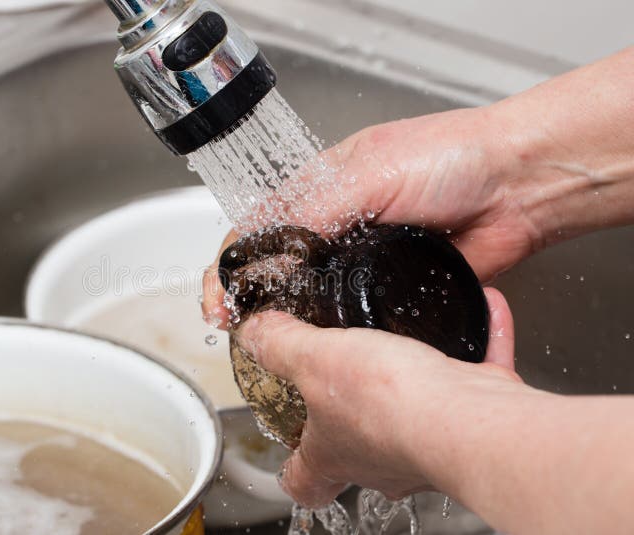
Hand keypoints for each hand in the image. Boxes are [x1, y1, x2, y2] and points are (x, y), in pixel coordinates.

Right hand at [202, 106, 542, 326]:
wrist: (519, 185)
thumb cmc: (452, 158)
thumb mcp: (371, 172)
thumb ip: (317, 211)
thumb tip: (273, 252)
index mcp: (321, 189)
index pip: (259, 229)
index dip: (231, 264)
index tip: (217, 299)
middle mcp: (336, 226)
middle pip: (278, 268)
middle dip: (250, 297)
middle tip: (233, 325)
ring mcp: (363, 262)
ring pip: (312, 296)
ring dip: (288, 318)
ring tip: (268, 342)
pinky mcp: (393, 291)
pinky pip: (355, 316)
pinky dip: (334, 331)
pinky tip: (321, 343)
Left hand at [233, 287, 519, 506]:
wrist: (469, 421)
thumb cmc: (387, 404)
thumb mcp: (313, 359)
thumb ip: (281, 344)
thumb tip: (254, 333)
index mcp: (334, 454)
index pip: (303, 481)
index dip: (290, 466)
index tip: (287, 447)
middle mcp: (381, 461)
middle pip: (360, 449)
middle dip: (357, 414)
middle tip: (352, 378)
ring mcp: (430, 445)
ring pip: (421, 417)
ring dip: (419, 376)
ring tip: (416, 335)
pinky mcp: (476, 422)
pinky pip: (478, 377)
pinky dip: (482, 345)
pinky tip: (483, 308)